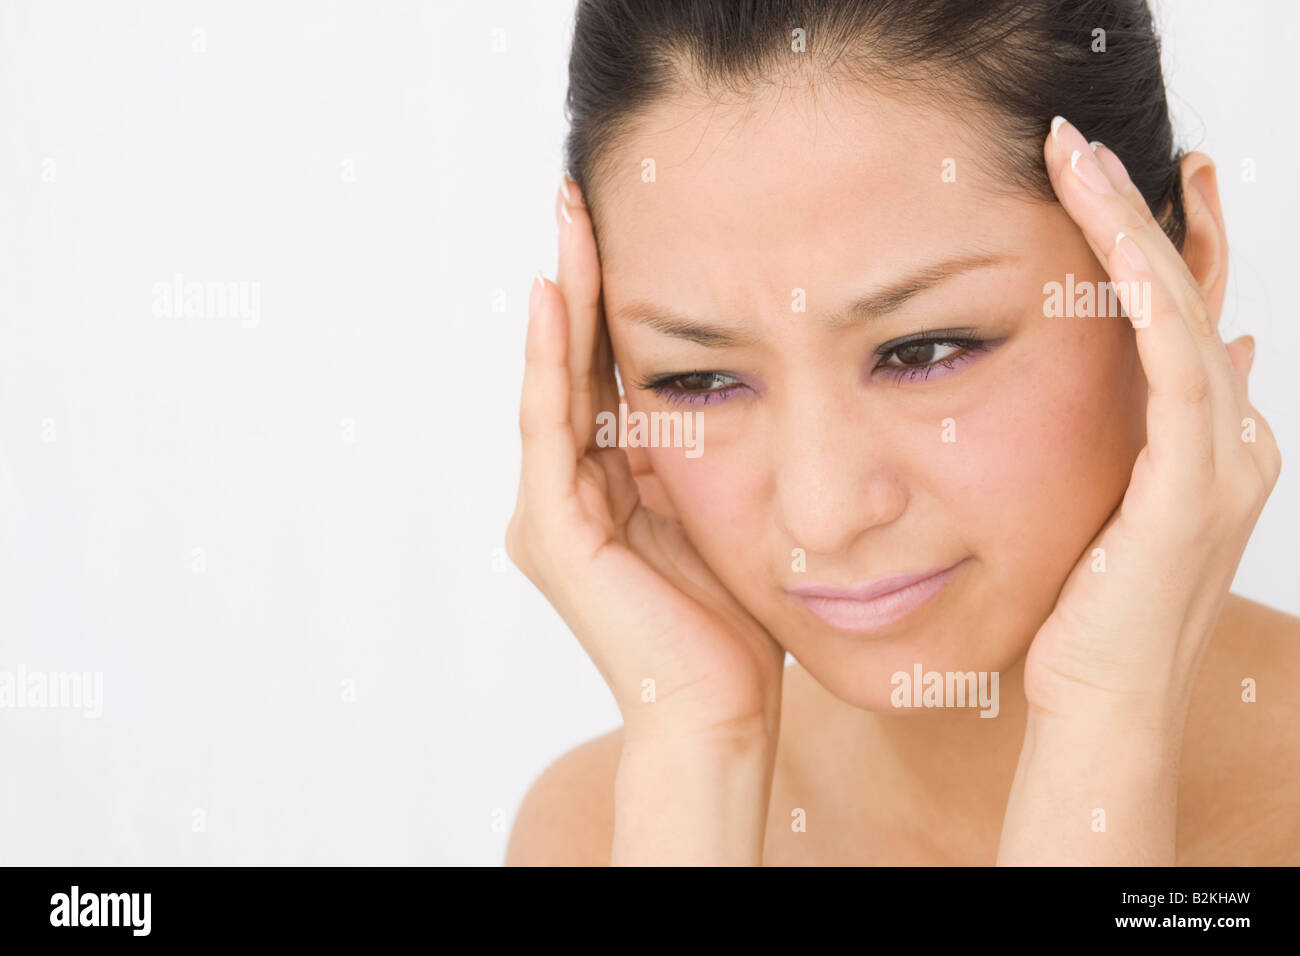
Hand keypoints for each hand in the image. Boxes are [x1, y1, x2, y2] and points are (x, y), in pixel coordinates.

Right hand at [506, 177, 785, 747]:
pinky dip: (548, 361)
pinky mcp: (554, 532)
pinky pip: (549, 426)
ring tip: (567, 218)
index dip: (605, 301)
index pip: (600, 376)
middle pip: (567, 366)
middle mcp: (564, 496)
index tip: (618, 227)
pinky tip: (551, 294)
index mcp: (603, 491)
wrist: (720, 712)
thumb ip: (702, 451)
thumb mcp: (720, 510)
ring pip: (552, 383)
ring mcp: (551, 513)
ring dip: (559, 298)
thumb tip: (728, 377)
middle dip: (575, 280)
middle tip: (578, 195)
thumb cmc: (734, 626)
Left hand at [1023, 118, 1281, 730]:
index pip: (1192, 320)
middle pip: (1196, 297)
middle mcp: (1232, 441)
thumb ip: (1157, 434)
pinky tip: (1107, 234)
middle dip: (1154, 213)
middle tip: (1101, 143)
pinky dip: (1141, 290)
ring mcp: (1223, 461)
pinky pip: (1171, 362)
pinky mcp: (1189, 485)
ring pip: (1182, 311)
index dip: (1165, 244)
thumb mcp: (1121, 506)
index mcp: (1210, 445)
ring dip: (1133, 227)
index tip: (1124, 182)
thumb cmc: (1092, 616)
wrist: (1104, 703)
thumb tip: (1210, 353)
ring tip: (1083, 158)